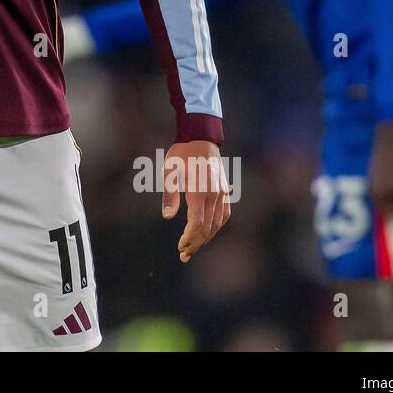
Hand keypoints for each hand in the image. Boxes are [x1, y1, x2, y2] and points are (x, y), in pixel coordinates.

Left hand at [161, 140, 230, 262]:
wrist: (201, 137)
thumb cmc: (181, 154)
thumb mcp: (169, 172)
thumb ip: (170, 196)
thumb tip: (168, 217)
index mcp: (199, 191)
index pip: (198, 224)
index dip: (190, 238)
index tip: (180, 247)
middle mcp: (214, 194)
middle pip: (208, 228)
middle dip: (196, 243)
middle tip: (184, 255)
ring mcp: (222, 193)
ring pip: (218, 223)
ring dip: (206, 238)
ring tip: (194, 248)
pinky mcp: (225, 190)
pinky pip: (224, 214)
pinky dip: (217, 226)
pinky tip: (209, 233)